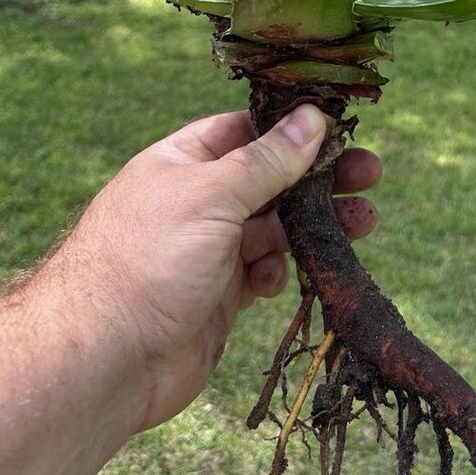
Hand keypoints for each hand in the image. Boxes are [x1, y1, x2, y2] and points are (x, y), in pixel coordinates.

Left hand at [39, 106, 379, 432]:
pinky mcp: (216, 296)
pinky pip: (261, 273)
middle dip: (319, 178)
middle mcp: (196, 201)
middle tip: (370, 174)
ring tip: (363, 222)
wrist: (105, 358)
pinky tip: (281, 278)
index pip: (246, 130)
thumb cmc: (148, 259)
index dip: (293, 128)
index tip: (342, 127)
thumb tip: (312, 116)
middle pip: (270, 179)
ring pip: (274, 228)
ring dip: (314, 226)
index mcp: (184, 161)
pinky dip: (278, 273)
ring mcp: (206, 250)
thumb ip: (268, 159)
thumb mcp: (213, 194)